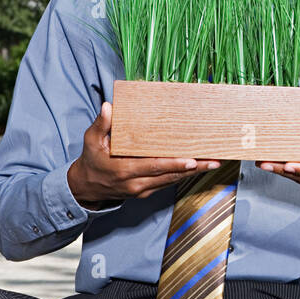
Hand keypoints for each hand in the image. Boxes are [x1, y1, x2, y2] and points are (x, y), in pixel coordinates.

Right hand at [68, 101, 219, 209]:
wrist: (85, 187)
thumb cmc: (91, 160)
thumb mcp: (91, 141)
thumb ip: (102, 124)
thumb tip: (108, 107)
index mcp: (124, 169)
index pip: (154, 166)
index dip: (174, 164)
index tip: (192, 160)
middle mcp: (136, 183)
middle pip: (170, 175)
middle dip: (194, 169)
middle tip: (214, 161)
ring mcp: (142, 190)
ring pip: (172, 181)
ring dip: (193, 173)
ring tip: (212, 163)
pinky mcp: (146, 192)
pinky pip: (167, 183)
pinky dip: (183, 175)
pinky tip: (198, 168)